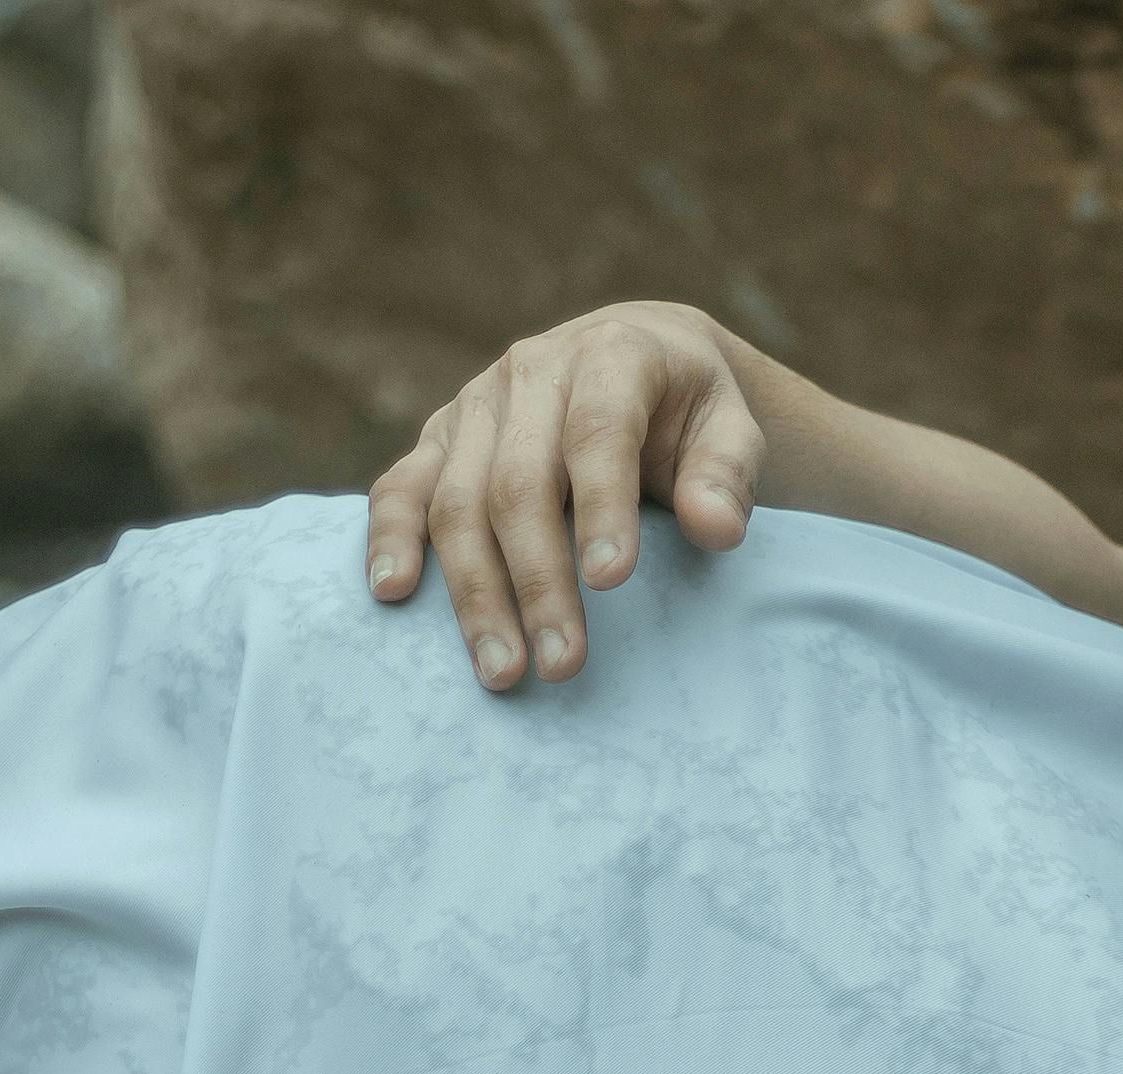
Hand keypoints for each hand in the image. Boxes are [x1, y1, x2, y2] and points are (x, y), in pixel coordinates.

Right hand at [364, 298, 766, 694]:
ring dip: (475, 592)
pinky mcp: (440, 437)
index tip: (611, 581)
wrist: (641, 357)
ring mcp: (476, 405)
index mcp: (610, 355)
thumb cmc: (691, 412)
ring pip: (456, 499)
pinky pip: (401, 486)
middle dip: (538, 580)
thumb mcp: (732, 428)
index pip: (597, 431)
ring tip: (503, 670)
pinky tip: (393, 591)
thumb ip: (728, 474)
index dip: (601, 505)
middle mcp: (532, 372)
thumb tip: (718, 528)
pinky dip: (389, 536)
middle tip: (563, 663)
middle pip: (519, 483)